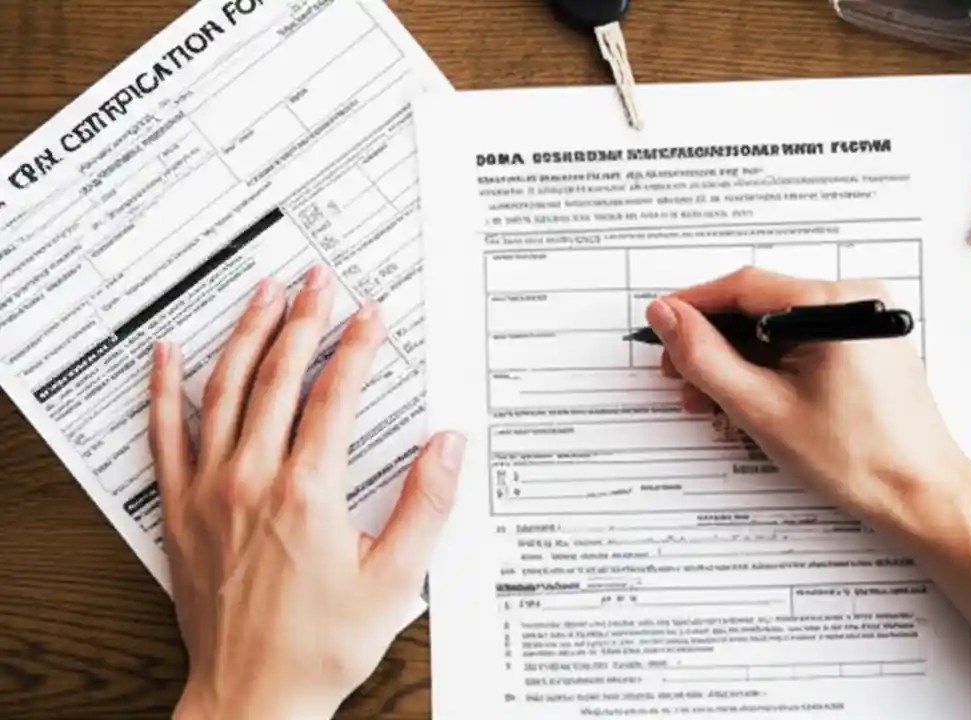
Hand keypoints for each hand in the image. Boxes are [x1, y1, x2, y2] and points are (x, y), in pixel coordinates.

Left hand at [149, 266, 463, 718]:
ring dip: (245, 335)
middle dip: (303, 319)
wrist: (253, 694)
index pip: (335, 395)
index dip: (357, 346)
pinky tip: (168, 353)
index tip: (371, 313)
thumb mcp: (395, 580)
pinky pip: (164, 434)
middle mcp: (252, 479)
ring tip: (263, 294)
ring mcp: (209, 490)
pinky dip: (164, 388)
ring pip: (224, 391)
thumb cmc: (322, 643)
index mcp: (308, 491)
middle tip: (318, 279)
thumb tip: (449, 444)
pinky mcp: (180, 509)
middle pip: (279, 376)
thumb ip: (426, 505)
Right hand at [647, 268, 970, 545]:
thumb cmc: (860, 459)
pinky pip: (803, 344)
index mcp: (835, 303)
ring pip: (778, 329)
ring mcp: (864, 322)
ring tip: (711, 402)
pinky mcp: (866, 345)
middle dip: (714, 345)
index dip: (692, 306)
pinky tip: (749, 401)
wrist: (922, 495)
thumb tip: (667, 316)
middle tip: (679, 378)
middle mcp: (856, 300)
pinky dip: (770, 369)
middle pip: (759, 307)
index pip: (743, 286)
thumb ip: (705, 357)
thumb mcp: (762, 408)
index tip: (659, 325)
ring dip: (738, 363)